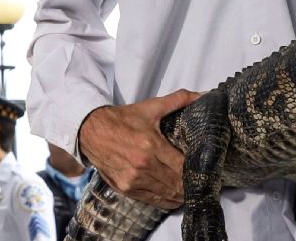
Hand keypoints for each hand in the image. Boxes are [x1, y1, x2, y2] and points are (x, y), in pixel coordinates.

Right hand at [78, 89, 200, 208]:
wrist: (92, 131)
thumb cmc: (123, 119)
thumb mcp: (151, 107)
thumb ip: (178, 100)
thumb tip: (201, 95)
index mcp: (151, 146)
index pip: (181, 166)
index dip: (194, 170)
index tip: (203, 169)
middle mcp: (143, 166)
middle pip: (175, 183)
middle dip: (190, 185)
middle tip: (201, 183)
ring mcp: (133, 180)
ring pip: (165, 194)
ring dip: (179, 195)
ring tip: (190, 193)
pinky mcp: (125, 188)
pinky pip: (150, 200)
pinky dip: (164, 200)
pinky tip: (173, 198)